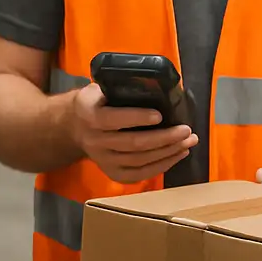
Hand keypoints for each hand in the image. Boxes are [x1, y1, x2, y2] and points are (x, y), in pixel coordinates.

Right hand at [71, 82, 197, 184]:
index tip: (160, 115)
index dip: (137, 118)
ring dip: (168, 152)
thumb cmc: (94, 103)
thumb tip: (155, 85)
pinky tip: (176, 155)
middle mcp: (95, 141)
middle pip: (133, 143)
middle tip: (186, 130)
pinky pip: (139, 174)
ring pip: (139, 161)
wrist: (73, 128)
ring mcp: (103, 160)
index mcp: (90, 115)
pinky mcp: (111, 173)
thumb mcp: (98, 90)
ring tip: (188, 142)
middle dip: (164, 138)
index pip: (113, 119)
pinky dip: (161, 166)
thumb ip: (118, 89)